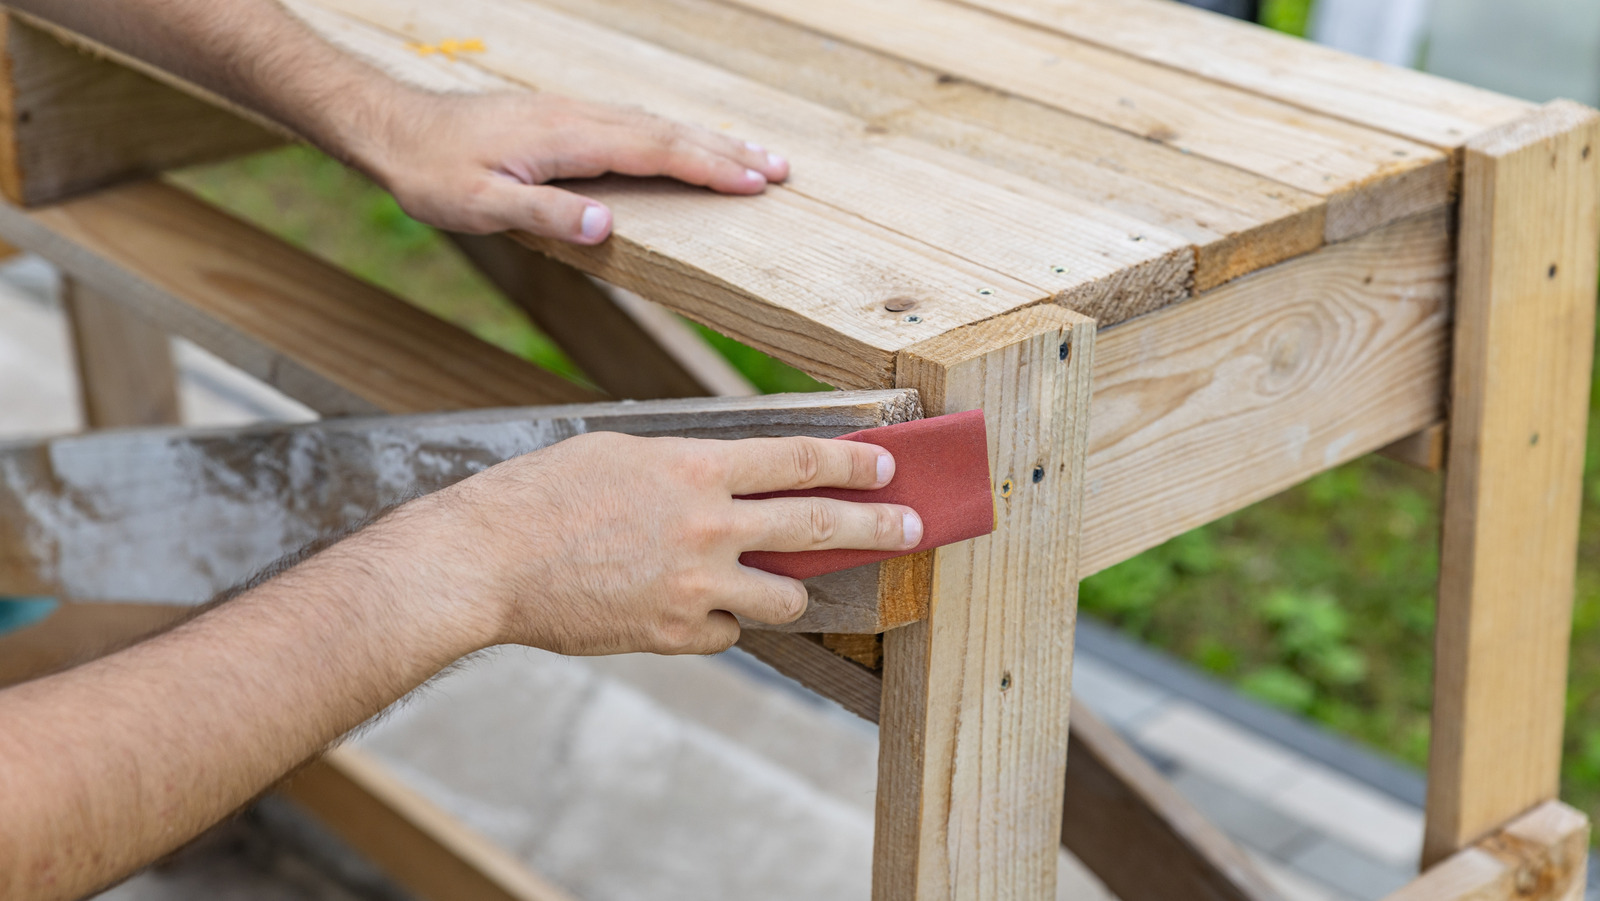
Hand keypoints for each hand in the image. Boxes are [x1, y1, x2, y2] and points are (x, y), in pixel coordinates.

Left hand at [360, 91, 788, 243]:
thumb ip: (542, 215)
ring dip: (707, 140)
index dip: (710, 167)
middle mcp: (578, 118)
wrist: (391, 128)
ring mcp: (571, 115)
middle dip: (729, 151)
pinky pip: (634, 123)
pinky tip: (683, 144)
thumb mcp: (477, 205)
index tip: (756, 182)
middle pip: (669, 131)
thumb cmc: (430, 172)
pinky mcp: (561, 121)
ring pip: (655, 123)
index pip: (656, 151)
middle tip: (781, 169)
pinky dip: (673, 135)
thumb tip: (606, 225)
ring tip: (753, 156)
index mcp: (567, 139)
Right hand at [431, 433, 920, 655]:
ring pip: (785, 600)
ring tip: (790, 588)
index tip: (887, 466)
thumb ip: (685, 468)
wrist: (486, 562)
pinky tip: (696, 611)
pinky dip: (724, 624)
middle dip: (877, 527)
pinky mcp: (674, 635)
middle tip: (912, 527)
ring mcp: (695, 587)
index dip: (852, 463)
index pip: (799, 460)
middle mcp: (708, 526)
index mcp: (695, 469)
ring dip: (797, 594)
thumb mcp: (619, 453)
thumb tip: (730, 481)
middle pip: (817, 528)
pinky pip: (729, 635)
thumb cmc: (541, 496)